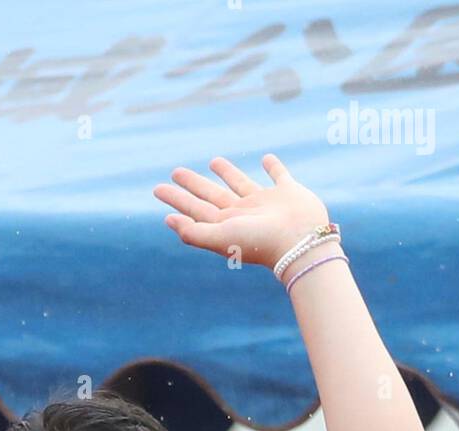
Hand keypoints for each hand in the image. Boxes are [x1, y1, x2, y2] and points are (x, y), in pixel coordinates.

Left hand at [153, 153, 329, 270]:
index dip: (176, 200)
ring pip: (240, 184)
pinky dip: (273, 167)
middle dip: (193, 185)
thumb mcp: (222, 238)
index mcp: (226, 224)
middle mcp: (242, 214)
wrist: (300, 242)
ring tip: (213, 162)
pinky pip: (279, 175)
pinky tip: (267, 159)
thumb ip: (194, 232)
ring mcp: (265, 204)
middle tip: (176, 172)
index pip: (195, 209)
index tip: (158, 190)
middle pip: (211, 195)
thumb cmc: (260, 242)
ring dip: (227, 173)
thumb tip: (169, 220)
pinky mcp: (288, 193)